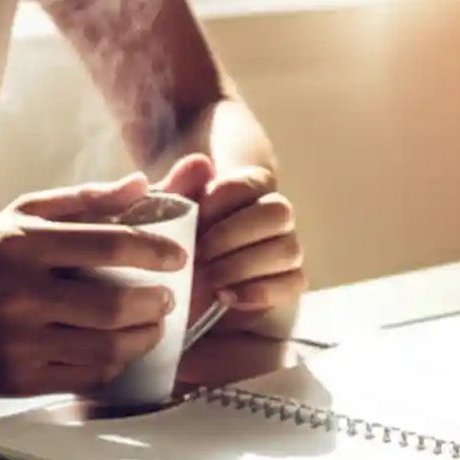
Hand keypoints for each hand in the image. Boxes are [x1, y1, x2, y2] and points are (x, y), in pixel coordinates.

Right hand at [0, 174, 187, 396]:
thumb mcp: (22, 217)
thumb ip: (84, 200)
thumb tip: (141, 183)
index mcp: (22, 245)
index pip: (108, 244)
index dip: (154, 251)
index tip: (178, 258)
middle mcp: (18, 295)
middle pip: (112, 307)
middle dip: (154, 304)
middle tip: (167, 299)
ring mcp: (17, 343)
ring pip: (105, 349)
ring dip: (142, 339)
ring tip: (152, 325)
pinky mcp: (18, 380)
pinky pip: (86, 376)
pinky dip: (114, 364)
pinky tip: (120, 350)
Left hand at [158, 154, 305, 332]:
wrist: (178, 286)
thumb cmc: (174, 242)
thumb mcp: (165, 214)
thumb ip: (178, 188)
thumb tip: (200, 163)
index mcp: (250, 189)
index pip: (252, 183)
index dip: (222, 199)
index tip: (194, 217)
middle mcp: (275, 216)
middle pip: (279, 212)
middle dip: (233, 234)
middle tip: (198, 253)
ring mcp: (286, 250)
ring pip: (289, 249)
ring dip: (243, 265)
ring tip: (209, 279)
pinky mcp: (289, 284)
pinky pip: (294, 284)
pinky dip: (259, 291)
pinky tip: (226, 296)